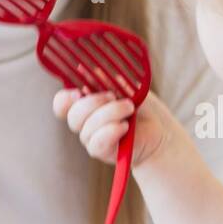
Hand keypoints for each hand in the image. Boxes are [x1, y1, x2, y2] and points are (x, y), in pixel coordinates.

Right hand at [53, 86, 175, 169]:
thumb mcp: (127, 88)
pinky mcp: (102, 152)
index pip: (62, 103)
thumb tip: (94, 71)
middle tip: (113, 95)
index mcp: (85, 103)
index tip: (79, 91)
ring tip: (130, 108)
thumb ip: (110, 81)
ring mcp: (92, 138)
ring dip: (110, 113)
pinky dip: (111, 131)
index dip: (65, 98)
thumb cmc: (142, 108)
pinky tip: (125, 126)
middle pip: (73, 115)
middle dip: (93, 102)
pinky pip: (97, 143)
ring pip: (87, 128)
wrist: (160, 131)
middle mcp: (84, 122)